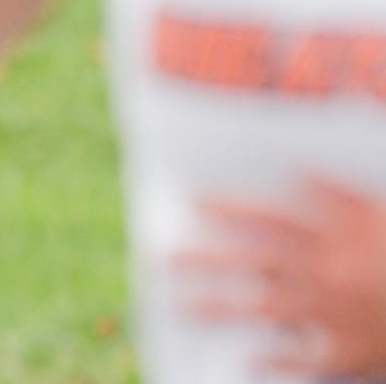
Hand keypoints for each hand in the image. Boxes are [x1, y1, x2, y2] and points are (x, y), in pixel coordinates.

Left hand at [178, 177, 385, 376]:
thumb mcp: (383, 211)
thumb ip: (340, 192)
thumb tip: (295, 168)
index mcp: (341, 235)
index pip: (274, 215)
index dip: (230, 207)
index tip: (191, 201)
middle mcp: (330, 272)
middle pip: (255, 261)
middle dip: (206, 257)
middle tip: (161, 255)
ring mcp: (336, 314)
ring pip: (264, 307)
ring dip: (218, 303)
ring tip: (178, 301)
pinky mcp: (350, 352)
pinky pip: (303, 356)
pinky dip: (274, 357)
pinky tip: (244, 356)